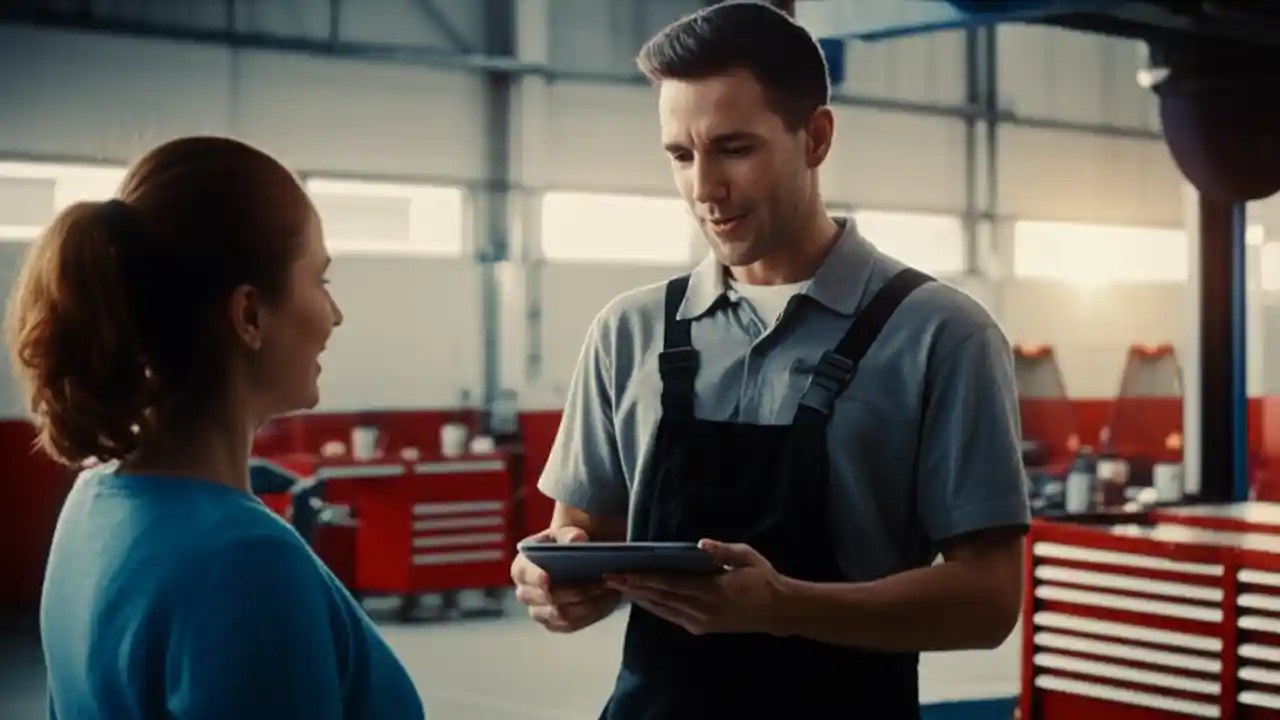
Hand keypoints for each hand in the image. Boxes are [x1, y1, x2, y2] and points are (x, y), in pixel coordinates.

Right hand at [510, 526, 621, 632]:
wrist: (577, 564)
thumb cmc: (567, 546)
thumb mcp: (567, 535)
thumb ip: (570, 534)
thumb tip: (576, 539)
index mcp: (522, 567)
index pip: (523, 574)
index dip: (534, 577)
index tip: (547, 578)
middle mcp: (525, 592)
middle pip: (546, 598)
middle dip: (574, 591)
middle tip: (598, 581)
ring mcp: (538, 611)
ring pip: (561, 614)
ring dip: (586, 603)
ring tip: (605, 589)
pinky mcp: (554, 624)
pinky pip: (570, 625)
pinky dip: (589, 614)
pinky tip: (602, 600)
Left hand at [605, 539, 787, 635]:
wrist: (777, 611)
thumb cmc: (762, 579)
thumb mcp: (747, 557)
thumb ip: (723, 550)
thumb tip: (700, 544)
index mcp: (712, 591)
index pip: (670, 584)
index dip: (645, 578)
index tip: (624, 572)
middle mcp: (702, 610)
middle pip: (660, 597)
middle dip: (633, 587)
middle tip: (609, 578)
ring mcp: (700, 622)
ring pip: (662, 609)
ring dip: (638, 598)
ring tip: (618, 587)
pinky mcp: (701, 628)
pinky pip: (670, 616)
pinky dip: (653, 607)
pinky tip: (641, 599)